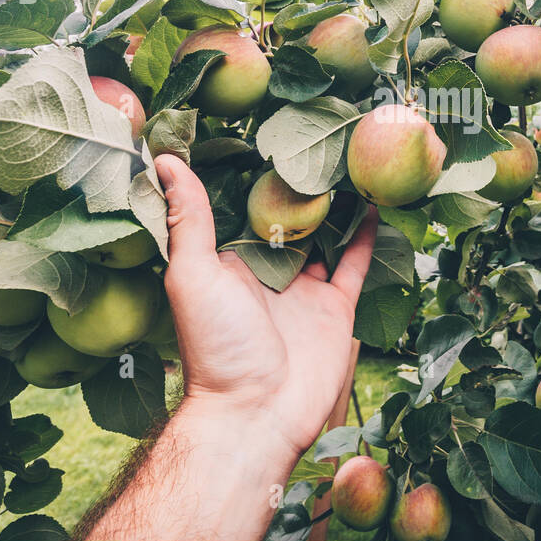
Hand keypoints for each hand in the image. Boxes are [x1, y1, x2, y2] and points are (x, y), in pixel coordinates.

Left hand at [154, 154, 377, 459]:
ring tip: (350, 158)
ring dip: (335, 203)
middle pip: (285, 217)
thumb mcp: (193, 274)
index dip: (249, 171)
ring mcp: (303, 290)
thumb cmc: (216, 346)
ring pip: (323, 235)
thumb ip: (188, 218)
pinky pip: (354, 265)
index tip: (259, 126)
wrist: (257, 414)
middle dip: (296, 181)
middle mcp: (266, 272)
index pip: (238, 206)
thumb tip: (165, 157)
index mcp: (227, 262)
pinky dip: (366, 236)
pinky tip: (376, 203)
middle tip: (314, 131)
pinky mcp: (335, 307)